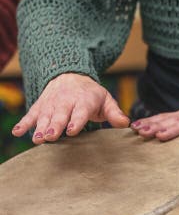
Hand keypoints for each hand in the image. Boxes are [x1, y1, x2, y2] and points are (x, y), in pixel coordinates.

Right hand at [13, 73, 128, 143]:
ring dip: (39, 127)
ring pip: (45, 116)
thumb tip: (125, 124)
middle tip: (50, 137)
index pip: (80, 111)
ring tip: (37, 139)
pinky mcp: (40, 106)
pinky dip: (24, 123)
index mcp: (84, 100)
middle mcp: (66, 102)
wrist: (70, 75)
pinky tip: (17, 132)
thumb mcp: (105, 99)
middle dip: (55, 126)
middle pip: (60, 115)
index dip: (76, 121)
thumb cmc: (91, 94)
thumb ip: (114, 113)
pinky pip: (31, 115)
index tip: (72, 131)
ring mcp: (51, 104)